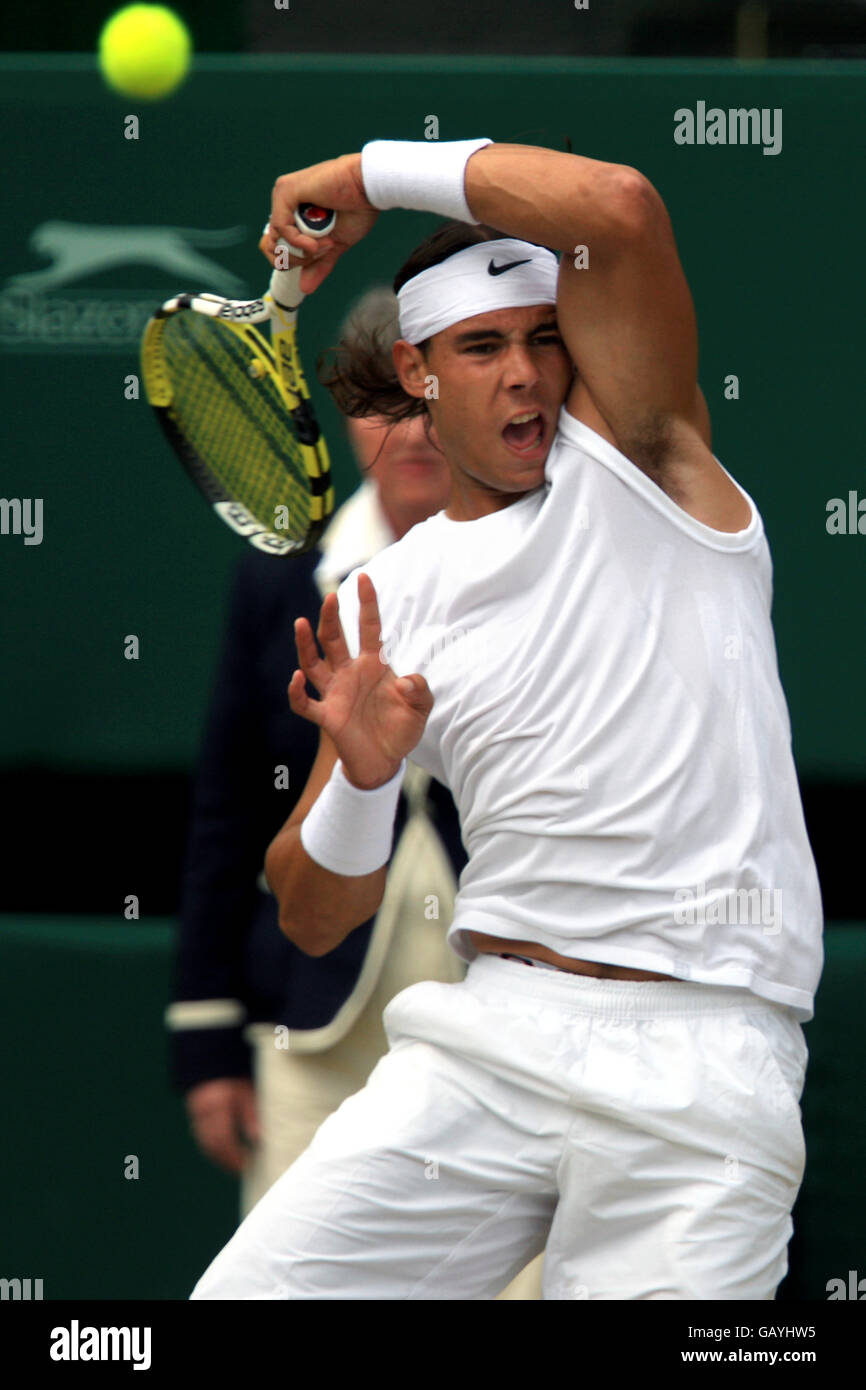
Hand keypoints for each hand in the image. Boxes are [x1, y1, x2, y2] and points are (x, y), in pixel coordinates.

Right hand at [185, 1078, 259, 1174]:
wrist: (211, 1058)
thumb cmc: (234, 1073)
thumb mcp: (246, 1089)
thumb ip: (251, 1113)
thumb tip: (257, 1138)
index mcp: (217, 1106)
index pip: (223, 1139)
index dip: (233, 1156)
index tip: (246, 1166)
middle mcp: (202, 1112)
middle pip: (211, 1145)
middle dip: (226, 1160)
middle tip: (241, 1169)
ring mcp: (195, 1113)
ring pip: (204, 1143)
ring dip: (218, 1156)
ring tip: (234, 1163)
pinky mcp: (194, 1114)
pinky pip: (201, 1136)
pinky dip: (212, 1147)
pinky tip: (224, 1150)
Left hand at [260, 152, 378, 294]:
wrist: (369, 190)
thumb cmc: (357, 210)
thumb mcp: (335, 245)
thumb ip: (318, 264)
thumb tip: (304, 289)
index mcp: (294, 215)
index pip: (275, 246)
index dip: (291, 260)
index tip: (315, 255)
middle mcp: (284, 204)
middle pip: (273, 247)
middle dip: (298, 258)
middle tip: (323, 248)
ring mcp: (283, 196)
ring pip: (276, 240)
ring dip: (302, 250)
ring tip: (324, 242)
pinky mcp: (285, 191)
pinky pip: (281, 227)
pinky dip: (298, 240)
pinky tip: (314, 242)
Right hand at [289, 572, 433, 788]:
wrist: (386, 762)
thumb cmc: (401, 729)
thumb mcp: (421, 708)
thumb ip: (420, 691)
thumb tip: (408, 680)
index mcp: (374, 664)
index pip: (368, 627)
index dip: (366, 603)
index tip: (364, 577)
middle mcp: (350, 673)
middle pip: (335, 639)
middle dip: (332, 618)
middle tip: (331, 597)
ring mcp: (335, 693)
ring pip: (314, 662)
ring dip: (306, 644)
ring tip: (301, 623)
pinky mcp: (326, 716)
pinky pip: (305, 703)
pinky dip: (298, 691)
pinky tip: (298, 678)